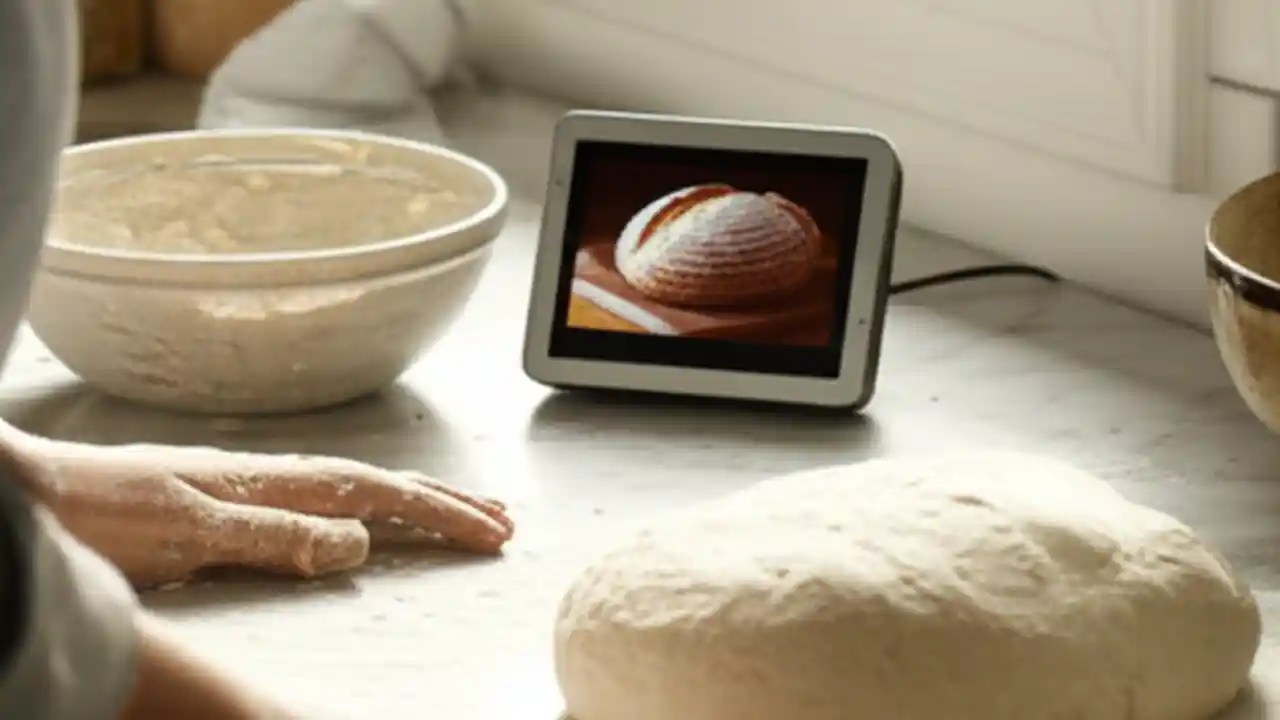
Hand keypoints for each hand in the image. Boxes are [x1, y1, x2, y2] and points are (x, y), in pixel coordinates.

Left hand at [0, 421, 513, 587]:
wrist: (36, 491)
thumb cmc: (103, 512)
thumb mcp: (190, 531)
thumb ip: (275, 534)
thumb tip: (358, 540)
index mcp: (270, 483)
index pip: (376, 495)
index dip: (438, 514)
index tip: (491, 532)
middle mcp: (269, 478)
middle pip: (377, 485)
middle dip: (443, 502)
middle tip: (501, 519)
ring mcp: (251, 486)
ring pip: (354, 490)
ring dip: (414, 501)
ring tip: (459, 509)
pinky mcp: (230, 501)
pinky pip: (322, 500)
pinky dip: (366, 506)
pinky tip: (367, 514)